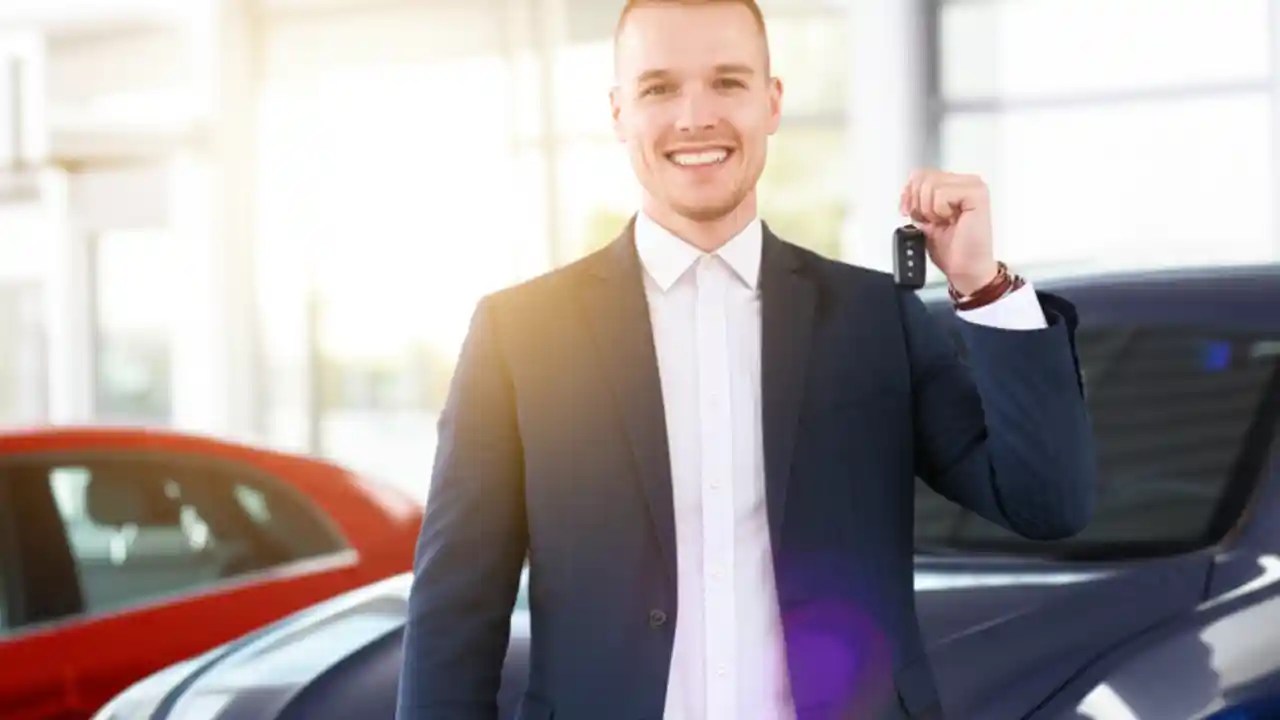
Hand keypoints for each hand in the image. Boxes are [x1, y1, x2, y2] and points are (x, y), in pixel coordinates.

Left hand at [899, 170, 998, 295]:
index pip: (921, 174)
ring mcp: (973, 186)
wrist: (965, 269)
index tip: (908, 211)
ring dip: (929, 210)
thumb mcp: (924, 220)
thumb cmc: (952, 250)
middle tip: (931, 221)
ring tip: (943, 222)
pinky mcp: (976, 194)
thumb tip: (907, 191)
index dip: (909, 193)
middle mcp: (965, 183)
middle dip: (918, 203)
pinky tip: (951, 220)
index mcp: (953, 186)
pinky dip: (939, 210)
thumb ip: (917, 200)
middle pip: (923, 177)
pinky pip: (941, 193)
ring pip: (930, 184)